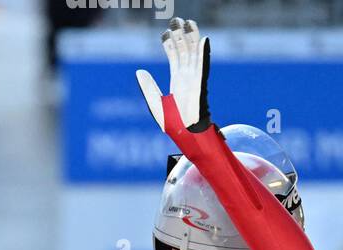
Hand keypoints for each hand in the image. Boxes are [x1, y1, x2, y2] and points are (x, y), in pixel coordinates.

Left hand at [136, 17, 210, 133]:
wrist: (186, 136)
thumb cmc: (173, 124)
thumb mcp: (155, 103)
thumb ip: (148, 87)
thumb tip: (139, 71)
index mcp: (178, 81)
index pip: (175, 57)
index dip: (170, 44)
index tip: (165, 33)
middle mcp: (188, 77)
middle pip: (185, 51)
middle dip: (181, 35)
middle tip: (176, 19)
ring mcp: (195, 80)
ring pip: (194, 54)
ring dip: (192, 38)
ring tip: (188, 22)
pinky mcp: (201, 85)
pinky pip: (203, 66)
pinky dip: (204, 53)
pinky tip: (204, 40)